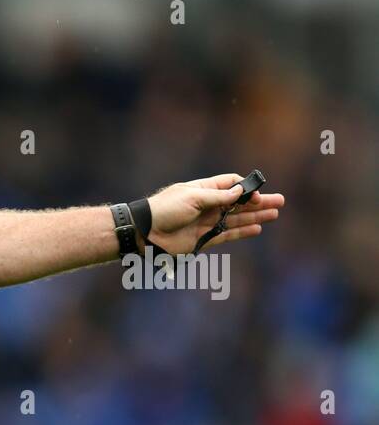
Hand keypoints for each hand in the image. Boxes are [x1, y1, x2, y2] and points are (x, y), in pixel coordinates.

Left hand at [143, 173, 284, 253]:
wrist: (144, 233)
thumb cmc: (164, 210)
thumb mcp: (193, 198)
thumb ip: (218, 197)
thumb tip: (241, 192)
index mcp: (203, 190)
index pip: (230, 185)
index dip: (246, 189)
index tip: (258, 194)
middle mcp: (206, 206)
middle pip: (238, 203)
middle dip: (258, 203)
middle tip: (280, 202)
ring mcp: (206, 223)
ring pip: (236, 219)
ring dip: (255, 217)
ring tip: (274, 214)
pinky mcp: (202, 240)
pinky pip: (226, 235)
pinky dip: (241, 231)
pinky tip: (256, 229)